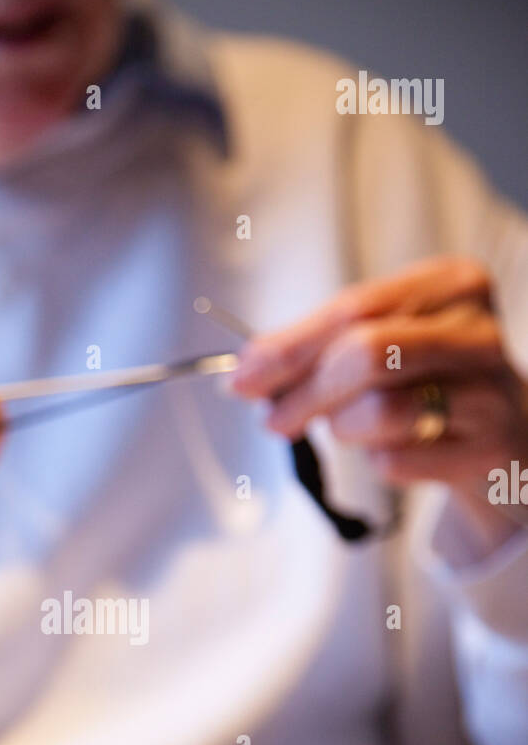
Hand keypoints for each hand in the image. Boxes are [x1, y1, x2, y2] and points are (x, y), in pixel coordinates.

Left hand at [231, 256, 527, 541]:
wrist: (509, 436)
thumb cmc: (432, 382)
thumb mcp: (386, 343)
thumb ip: (319, 347)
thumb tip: (248, 368)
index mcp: (450, 283)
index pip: (351, 308)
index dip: (288, 347)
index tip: (244, 378)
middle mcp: (476, 330)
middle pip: (363, 354)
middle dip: (305, 393)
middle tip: (276, 421)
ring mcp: (489, 390)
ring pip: (380, 410)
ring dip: (346, 429)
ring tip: (353, 428)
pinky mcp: (487, 449)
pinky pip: (397, 461)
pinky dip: (379, 461)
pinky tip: (396, 450)